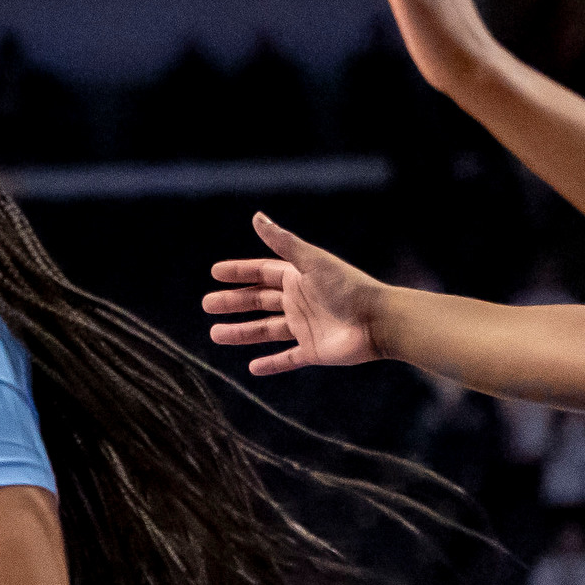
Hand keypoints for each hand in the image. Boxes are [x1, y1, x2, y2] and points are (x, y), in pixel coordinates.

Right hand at [204, 213, 387, 373]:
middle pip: (258, 301)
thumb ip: (283, 242)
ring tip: (215, 334)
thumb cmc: (347, 287)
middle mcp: (298, 301)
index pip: (261, 273)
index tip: (215, 273)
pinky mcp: (314, 351)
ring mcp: (305, 327)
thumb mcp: (311, 261)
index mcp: (297, 278)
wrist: (378, 321)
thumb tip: (257, 217)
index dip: (239, 272)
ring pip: (266, 330)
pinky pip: (288, 358)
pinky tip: (252, 367)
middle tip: (207, 305)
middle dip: (233, 302)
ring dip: (241, 332)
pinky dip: (271, 363)